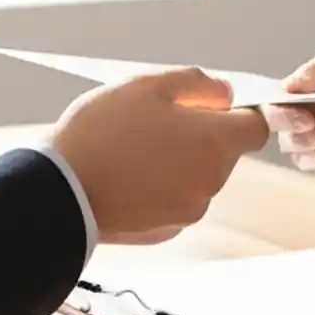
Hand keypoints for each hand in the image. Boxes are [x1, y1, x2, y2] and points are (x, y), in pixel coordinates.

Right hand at [51, 68, 268, 243]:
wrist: (59, 192)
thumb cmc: (100, 133)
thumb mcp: (147, 85)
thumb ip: (197, 83)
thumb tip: (225, 95)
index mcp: (213, 143)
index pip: (256, 127)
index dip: (238, 112)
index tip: (211, 106)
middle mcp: (210, 182)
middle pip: (224, 153)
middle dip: (201, 135)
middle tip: (157, 122)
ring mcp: (189, 211)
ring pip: (199, 177)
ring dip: (180, 162)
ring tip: (136, 149)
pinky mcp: (167, 230)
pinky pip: (176, 201)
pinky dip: (161, 188)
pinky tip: (128, 176)